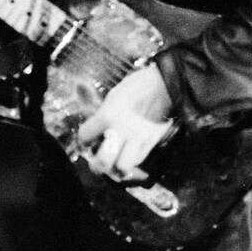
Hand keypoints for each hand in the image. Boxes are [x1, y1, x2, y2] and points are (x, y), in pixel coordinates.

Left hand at [77, 63, 174, 181]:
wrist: (168, 83)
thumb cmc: (140, 84)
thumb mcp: (115, 95)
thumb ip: (103, 113)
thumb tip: (94, 126)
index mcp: (108, 115)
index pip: (85, 137)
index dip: (84, 140)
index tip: (87, 140)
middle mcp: (121, 130)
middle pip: (103, 162)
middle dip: (97, 165)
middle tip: (98, 160)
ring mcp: (138, 138)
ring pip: (123, 167)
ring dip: (117, 167)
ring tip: (115, 162)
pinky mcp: (152, 141)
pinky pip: (139, 159)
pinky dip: (132, 160)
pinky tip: (130, 153)